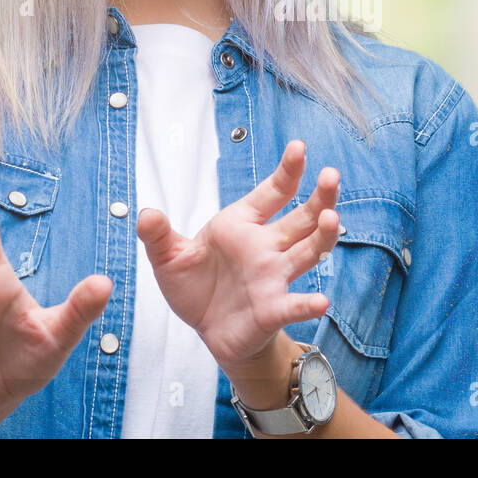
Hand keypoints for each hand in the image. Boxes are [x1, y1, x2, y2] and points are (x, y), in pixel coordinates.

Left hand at [136, 140, 339, 371]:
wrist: (207, 330)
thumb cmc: (195, 286)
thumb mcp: (169, 258)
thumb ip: (158, 236)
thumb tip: (145, 214)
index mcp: (242, 225)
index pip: (272, 192)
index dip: (287, 170)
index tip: (299, 147)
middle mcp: (266, 247)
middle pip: (302, 217)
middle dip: (320, 197)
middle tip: (331, 175)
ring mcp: (273, 277)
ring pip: (307, 252)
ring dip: (322, 236)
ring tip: (332, 218)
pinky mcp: (273, 310)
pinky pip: (293, 305)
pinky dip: (307, 304)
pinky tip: (320, 302)